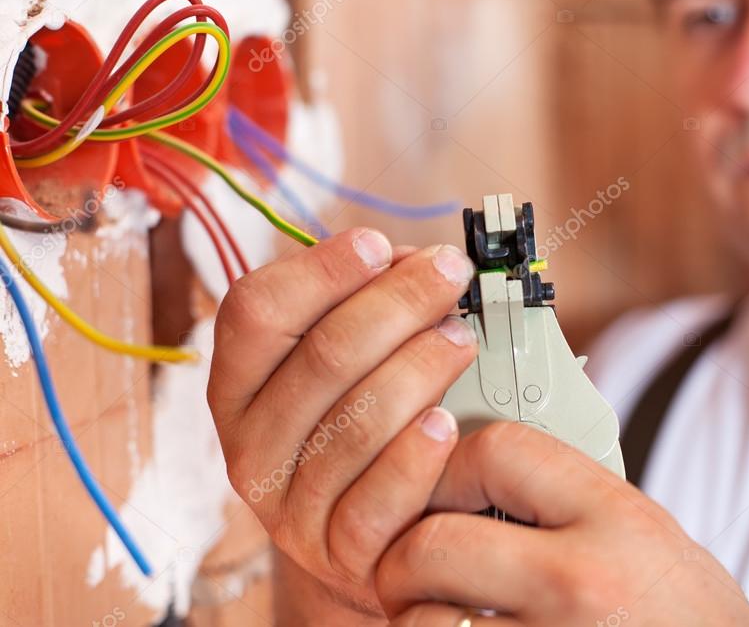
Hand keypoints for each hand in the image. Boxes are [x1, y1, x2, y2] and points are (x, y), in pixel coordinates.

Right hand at [207, 228, 478, 622]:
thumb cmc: (355, 427)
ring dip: (422, 365)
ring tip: (462, 338)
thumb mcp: (338, 367)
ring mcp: (288, 505)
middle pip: (324, 355)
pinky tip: (448, 424)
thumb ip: (362, 309)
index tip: (377, 245)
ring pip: (358, 420)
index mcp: (238, 385)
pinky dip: (418, 454)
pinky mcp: (336, 551)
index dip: (320, 270)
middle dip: (400, 301)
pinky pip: (378, 498)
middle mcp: (249, 445)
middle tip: (452, 274)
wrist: (359, 535)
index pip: (255, 310)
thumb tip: (415, 264)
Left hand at [375, 422, 748, 625]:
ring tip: (442, 618)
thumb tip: (488, 463)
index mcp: (616, 519)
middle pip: (434, 541)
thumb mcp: (652, 537)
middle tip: (412, 568)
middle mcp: (582, 580)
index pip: (495, 451)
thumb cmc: (693, 621)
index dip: (448, 461)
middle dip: (404, 556)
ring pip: (423, 621)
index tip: (439, 483)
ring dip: (416, 620)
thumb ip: (573, 499)